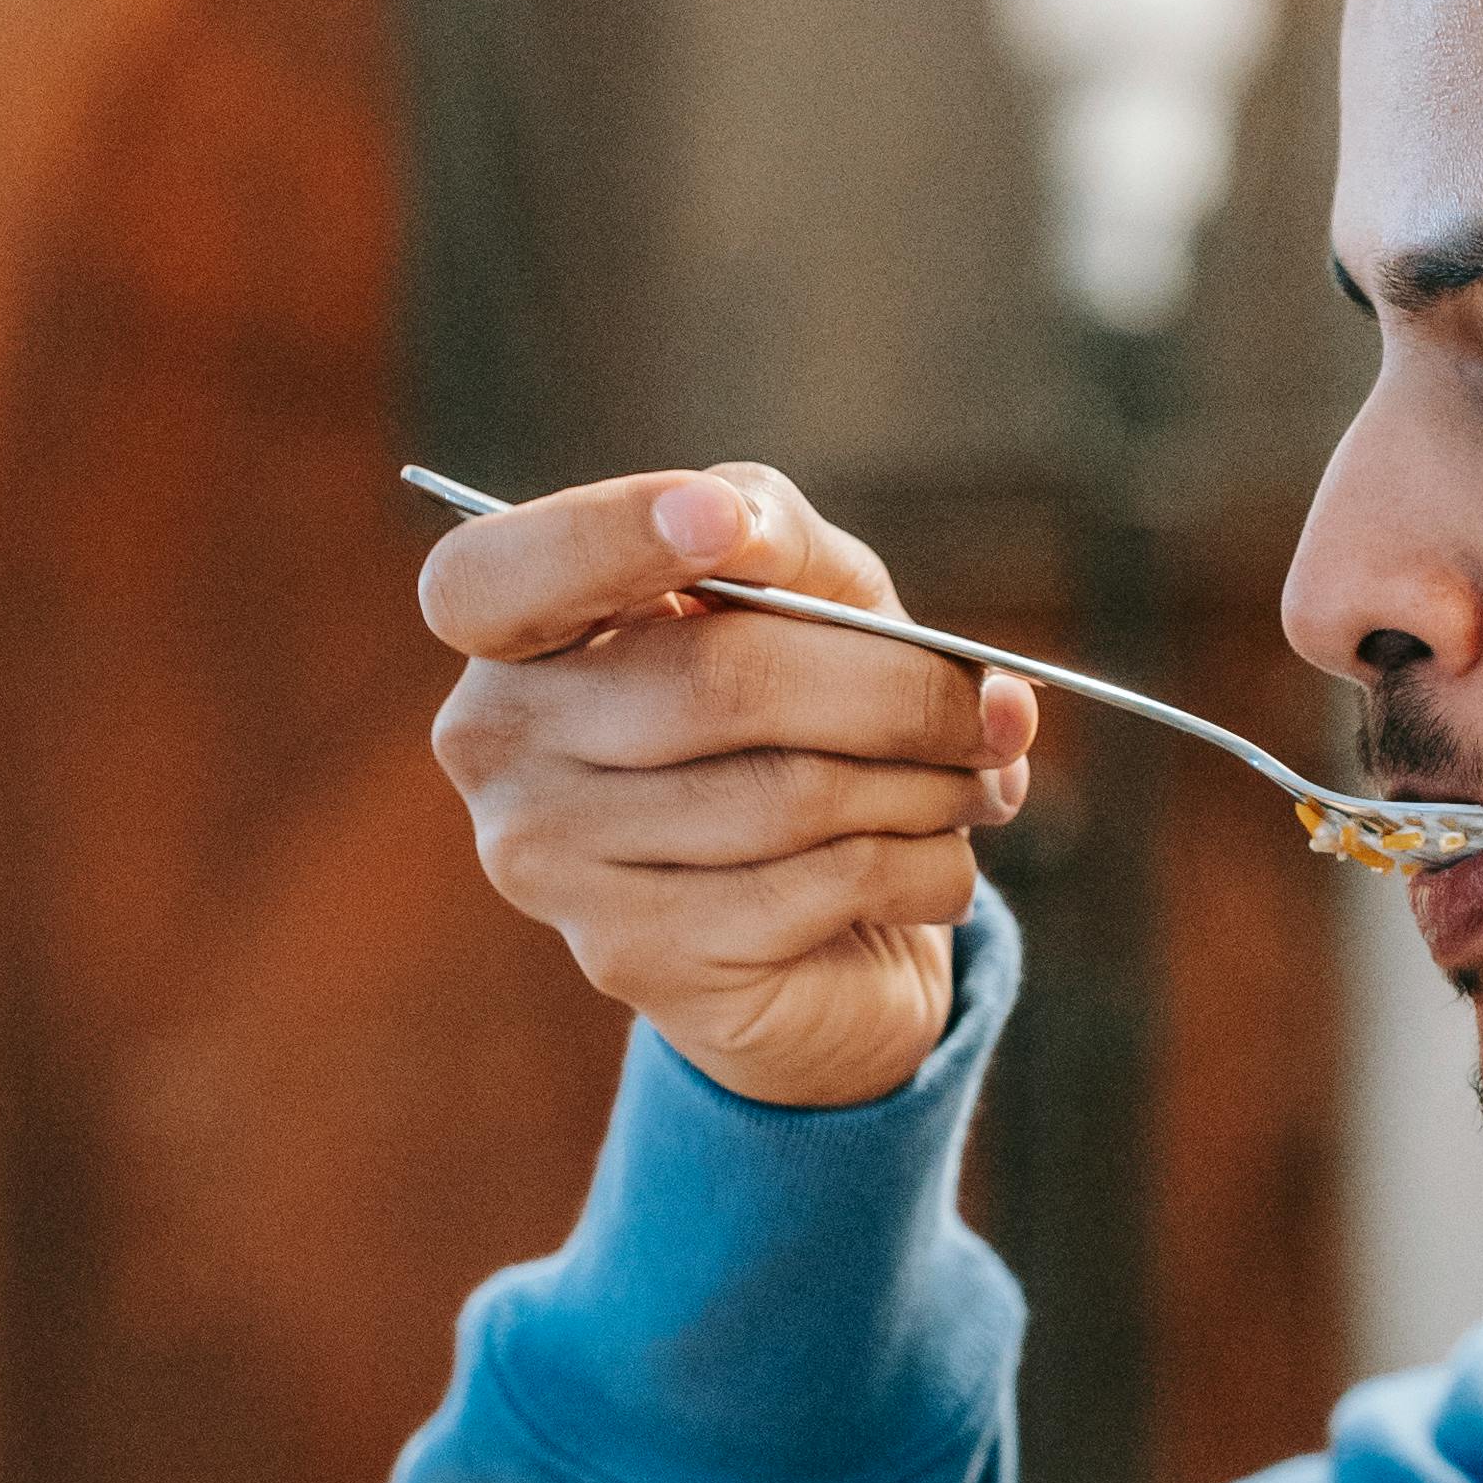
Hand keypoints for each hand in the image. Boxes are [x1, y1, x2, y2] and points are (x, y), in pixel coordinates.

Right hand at [421, 464, 1032, 1110]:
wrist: (818, 941)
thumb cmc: (798, 729)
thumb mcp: (801, 600)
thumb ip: (775, 538)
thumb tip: (746, 529)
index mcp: (510, 636)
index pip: (485, 581)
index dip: (606, 538)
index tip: (725, 520)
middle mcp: (498, 748)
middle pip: (719, 684)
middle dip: (899, 690)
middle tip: (997, 710)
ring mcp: (552, 867)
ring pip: (788, 794)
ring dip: (930, 786)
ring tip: (979, 786)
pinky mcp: (636, 961)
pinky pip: (819, 886)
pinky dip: (923, 867)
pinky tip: (936, 866)